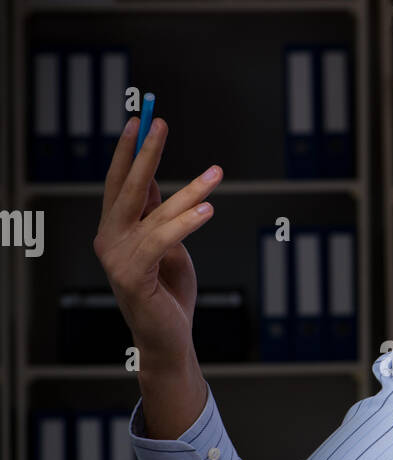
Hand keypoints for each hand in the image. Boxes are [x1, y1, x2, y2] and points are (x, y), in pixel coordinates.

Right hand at [92, 116, 222, 364]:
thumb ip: (156, 213)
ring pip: (156, 214)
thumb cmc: (169, 293)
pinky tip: (208, 210)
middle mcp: (108, 240)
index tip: (142, 120)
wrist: (168, 339)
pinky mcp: (132, 277)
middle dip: (146, 153)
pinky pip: (163, 240)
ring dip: (190, 191)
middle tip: (160, 121)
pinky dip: (186, 223)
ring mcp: (116, 259)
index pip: (120, 183)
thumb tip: (151, 175)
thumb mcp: (165, 243)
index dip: (130, 151)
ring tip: (217, 173)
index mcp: (114, 230)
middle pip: (129, 188)